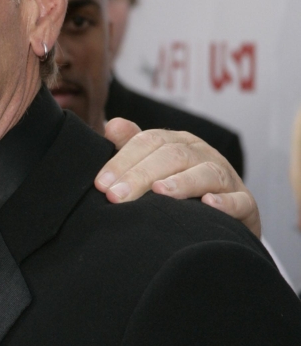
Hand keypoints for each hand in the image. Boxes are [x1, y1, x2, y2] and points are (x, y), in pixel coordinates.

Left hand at [95, 118, 259, 237]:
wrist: (220, 220)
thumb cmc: (178, 186)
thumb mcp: (154, 164)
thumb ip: (131, 146)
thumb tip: (110, 125)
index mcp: (177, 142)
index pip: (147, 142)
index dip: (122, 160)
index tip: (101, 184)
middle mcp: (202, 153)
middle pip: (172, 156)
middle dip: (140, 175)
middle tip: (116, 196)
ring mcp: (226, 177)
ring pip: (206, 173)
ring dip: (181, 182)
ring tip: (159, 192)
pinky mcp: (245, 203)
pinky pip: (239, 200)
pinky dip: (225, 202)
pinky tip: (208, 205)